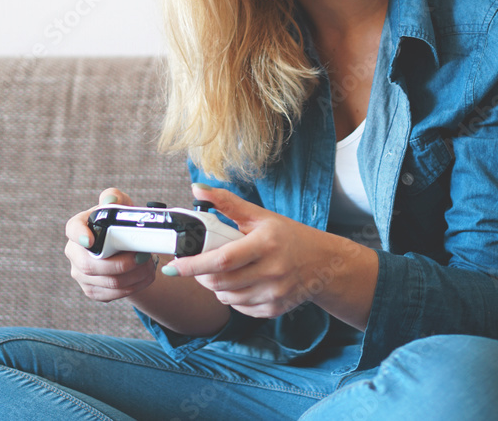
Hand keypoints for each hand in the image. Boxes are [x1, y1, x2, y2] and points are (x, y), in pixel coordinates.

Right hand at [64, 188, 158, 302]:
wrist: (126, 248)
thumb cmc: (120, 224)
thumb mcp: (121, 206)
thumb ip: (115, 197)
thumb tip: (110, 199)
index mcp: (78, 228)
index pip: (72, 229)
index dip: (80, 235)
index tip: (91, 240)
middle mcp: (75, 252)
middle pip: (90, 265)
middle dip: (120, 264)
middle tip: (142, 256)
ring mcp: (81, 275)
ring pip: (107, 283)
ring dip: (133, 276)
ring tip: (150, 265)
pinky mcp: (93, 291)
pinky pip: (112, 295)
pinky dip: (134, 287)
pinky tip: (146, 276)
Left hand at [162, 185, 373, 322]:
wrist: (324, 263)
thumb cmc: (289, 236)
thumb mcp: (261, 216)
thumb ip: (228, 203)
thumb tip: (197, 188)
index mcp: (266, 244)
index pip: (223, 260)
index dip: (194, 265)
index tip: (174, 267)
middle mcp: (272, 271)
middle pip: (221, 282)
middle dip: (201, 277)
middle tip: (196, 266)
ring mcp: (275, 293)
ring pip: (228, 298)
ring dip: (216, 287)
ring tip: (220, 273)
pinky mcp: (276, 309)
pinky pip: (241, 308)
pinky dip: (232, 298)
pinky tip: (239, 284)